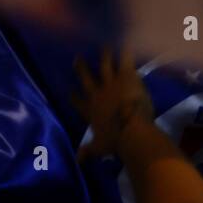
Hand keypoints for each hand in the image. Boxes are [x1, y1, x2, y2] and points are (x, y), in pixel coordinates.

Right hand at [71, 47, 154, 162]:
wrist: (131, 132)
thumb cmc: (116, 143)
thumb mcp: (100, 148)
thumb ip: (89, 152)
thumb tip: (78, 161)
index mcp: (90, 111)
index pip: (78, 102)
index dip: (74, 96)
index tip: (70, 91)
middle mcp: (97, 94)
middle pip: (86, 78)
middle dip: (81, 69)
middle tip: (77, 59)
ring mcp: (110, 83)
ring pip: (105, 65)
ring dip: (104, 55)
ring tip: (104, 46)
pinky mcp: (125, 76)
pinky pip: (124, 60)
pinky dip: (125, 51)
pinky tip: (126, 41)